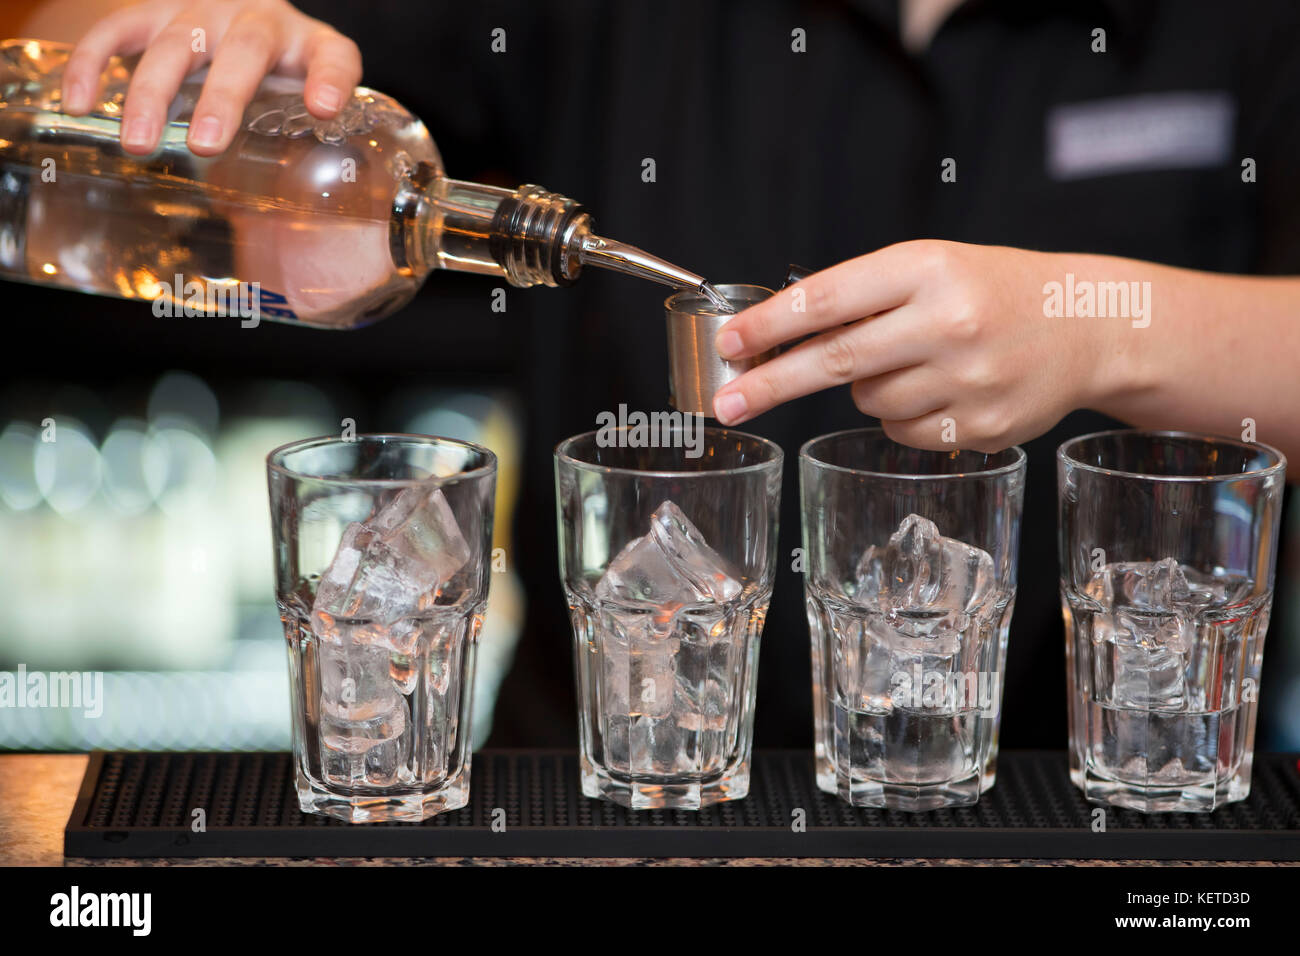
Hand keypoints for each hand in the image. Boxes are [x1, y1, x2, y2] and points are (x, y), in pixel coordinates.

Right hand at [61, 0, 361, 155]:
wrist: (238, 19)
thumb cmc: (277, 71)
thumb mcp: (303, 94)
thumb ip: (307, 134)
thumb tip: (302, 194)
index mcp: (306, 44)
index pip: (333, 56)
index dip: (330, 79)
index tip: (323, 108)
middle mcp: (256, 17)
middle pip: (244, 51)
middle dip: (222, 98)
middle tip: (205, 145)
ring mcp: (202, 9)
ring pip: (175, 43)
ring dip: (153, 94)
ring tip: (139, 144)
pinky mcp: (154, 11)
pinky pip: (117, 30)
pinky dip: (92, 63)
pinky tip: (78, 103)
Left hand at [711, 240, 1122, 451]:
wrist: (1088, 326)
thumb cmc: (992, 291)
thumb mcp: (932, 267)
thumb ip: (862, 295)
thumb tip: (775, 337)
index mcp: (928, 268)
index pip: (829, 298)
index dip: (769, 324)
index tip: (729, 344)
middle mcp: (948, 322)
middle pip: (834, 361)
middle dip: (770, 384)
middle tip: (725, 402)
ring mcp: (967, 380)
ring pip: (867, 400)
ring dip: (866, 387)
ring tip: (915, 360)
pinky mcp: (980, 427)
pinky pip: (900, 431)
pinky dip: (901, 415)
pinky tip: (940, 389)